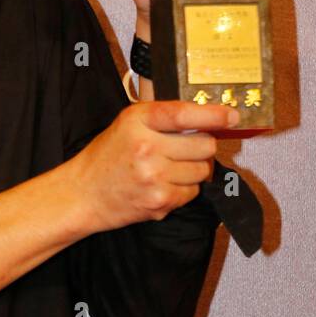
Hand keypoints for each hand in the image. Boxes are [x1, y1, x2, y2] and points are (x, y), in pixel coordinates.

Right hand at [68, 100, 238, 237]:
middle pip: (204, 145)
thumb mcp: (127, 124)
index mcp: (137, 121)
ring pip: (202, 170)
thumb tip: (210, 117)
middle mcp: (146, 147)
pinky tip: (163, 185)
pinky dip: (184, 189)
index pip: (184, 115)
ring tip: (169, 169)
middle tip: (184, 150)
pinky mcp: (159, 201)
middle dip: (201, 147)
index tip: (232, 116)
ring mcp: (154, 177)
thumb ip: (162, 118)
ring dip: (193, 170)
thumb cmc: (107, 157)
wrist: (83, 194)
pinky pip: (193, 192)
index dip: (213, 115)